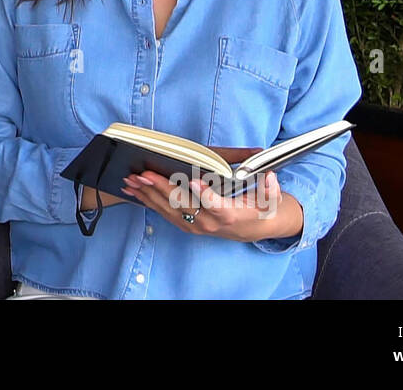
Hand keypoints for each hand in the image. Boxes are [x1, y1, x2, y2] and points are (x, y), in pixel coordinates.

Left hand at [119, 156, 301, 243]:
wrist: (254, 228)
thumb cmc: (260, 208)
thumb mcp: (271, 198)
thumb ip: (270, 189)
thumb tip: (270, 177)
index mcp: (230, 215)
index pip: (216, 206)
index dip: (205, 194)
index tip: (192, 179)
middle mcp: (209, 223)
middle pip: (183, 205)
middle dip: (162, 188)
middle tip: (145, 174)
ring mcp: (195, 225)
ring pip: (168, 209)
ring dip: (148, 194)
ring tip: (131, 180)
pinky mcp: (185, 224)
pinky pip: (163, 213)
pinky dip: (147, 201)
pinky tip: (133, 190)